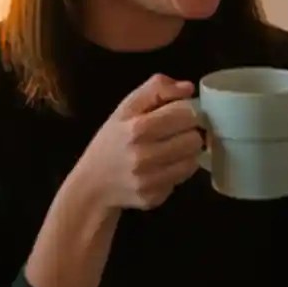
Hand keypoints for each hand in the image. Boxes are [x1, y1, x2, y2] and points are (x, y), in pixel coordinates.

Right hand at [71, 73, 202, 210]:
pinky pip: (183, 179)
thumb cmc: (112, 140)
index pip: (186, 114)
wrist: (92, 185)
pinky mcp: (154, 197)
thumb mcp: (126, 108)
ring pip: (194, 160)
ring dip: (186, 153)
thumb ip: (156, 89)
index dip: (187, 112)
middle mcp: (145, 156)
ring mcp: (150, 180)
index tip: (179, 115)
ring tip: (171, 149)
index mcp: (138, 128)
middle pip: (195, 138)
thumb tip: (188, 88)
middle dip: (189, 133)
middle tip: (176, 133)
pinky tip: (163, 167)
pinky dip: (178, 171)